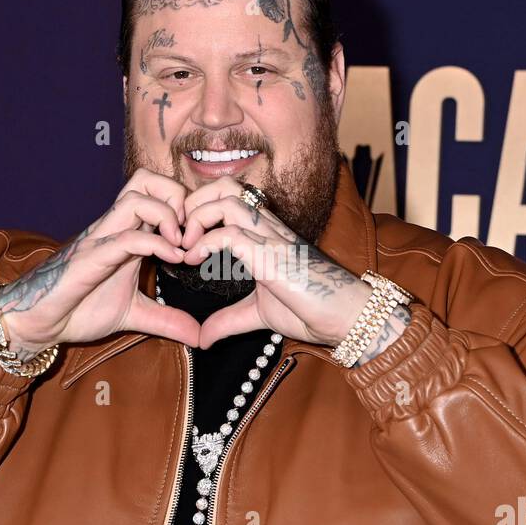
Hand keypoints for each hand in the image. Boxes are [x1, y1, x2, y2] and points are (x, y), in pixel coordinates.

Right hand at [0, 170, 200, 352]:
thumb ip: (166, 320)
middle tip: (191, 231)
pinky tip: (172, 260)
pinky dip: (155, 245)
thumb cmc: (79, 309)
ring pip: (136, 199)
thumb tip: (198, 336)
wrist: (40, 323)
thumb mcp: (134, 315)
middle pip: (145, 179)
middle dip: (176, 196)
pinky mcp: (90, 258)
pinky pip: (125, 238)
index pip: (156, 193)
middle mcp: (115, 228)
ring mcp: (101, 239)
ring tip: (182, 246)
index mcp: (127, 234)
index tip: (200, 236)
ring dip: (168, 217)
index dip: (184, 206)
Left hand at [177, 176, 389, 352]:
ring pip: (226, 200)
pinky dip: (204, 242)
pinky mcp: (272, 256)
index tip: (184, 238)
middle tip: (179, 234)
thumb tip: (203, 338)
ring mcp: (271, 238)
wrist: (346, 318)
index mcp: (266, 234)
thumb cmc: (311, 311)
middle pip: (225, 186)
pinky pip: (230, 234)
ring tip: (184, 246)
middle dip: (194, 202)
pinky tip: (194, 261)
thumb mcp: (258, 314)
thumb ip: (228, 320)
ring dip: (196, 218)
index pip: (229, 196)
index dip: (200, 208)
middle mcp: (268, 228)